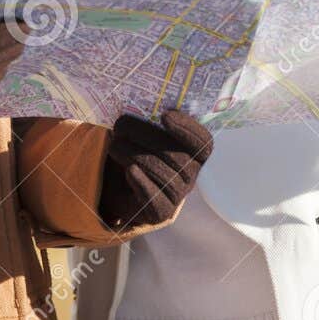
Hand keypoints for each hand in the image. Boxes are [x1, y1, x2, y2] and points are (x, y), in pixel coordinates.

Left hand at [97, 110, 213, 229]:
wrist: (117, 188)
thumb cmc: (134, 155)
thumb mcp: (142, 137)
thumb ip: (149, 123)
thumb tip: (138, 107)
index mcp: (193, 154)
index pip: (203, 143)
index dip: (189, 128)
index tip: (165, 115)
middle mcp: (191, 176)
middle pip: (179, 157)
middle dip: (148, 136)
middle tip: (121, 125)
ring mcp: (178, 196)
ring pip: (165, 176)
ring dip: (137, 156)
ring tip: (114, 145)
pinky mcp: (161, 212)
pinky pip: (156, 199)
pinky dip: (143, 183)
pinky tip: (130, 170)